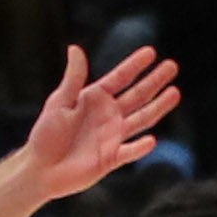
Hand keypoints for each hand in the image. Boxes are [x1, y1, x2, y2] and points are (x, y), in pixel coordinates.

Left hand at [19, 45, 180, 201]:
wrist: (41, 168)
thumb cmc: (46, 134)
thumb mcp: (59, 102)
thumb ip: (73, 78)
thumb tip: (76, 48)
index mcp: (95, 98)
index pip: (120, 78)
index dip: (135, 65)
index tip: (151, 52)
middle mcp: (109, 115)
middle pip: (138, 95)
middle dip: (155, 81)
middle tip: (172, 66)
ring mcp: (113, 136)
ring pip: (142, 119)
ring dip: (158, 107)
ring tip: (175, 93)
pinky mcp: (111, 158)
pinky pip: (129, 152)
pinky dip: (140, 147)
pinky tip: (151, 140)